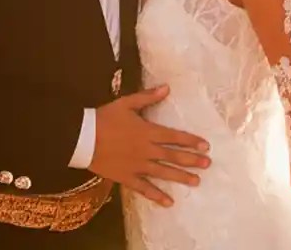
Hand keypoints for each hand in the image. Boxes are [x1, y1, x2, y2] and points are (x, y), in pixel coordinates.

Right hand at [89, 85, 210, 206]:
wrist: (83, 137)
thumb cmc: (104, 118)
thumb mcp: (126, 103)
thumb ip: (147, 98)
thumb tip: (167, 88)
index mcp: (148, 131)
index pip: (175, 136)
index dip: (191, 141)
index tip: (205, 146)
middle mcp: (147, 150)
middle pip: (173, 156)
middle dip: (192, 160)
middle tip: (208, 164)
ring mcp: (138, 166)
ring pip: (163, 173)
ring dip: (181, 177)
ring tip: (197, 181)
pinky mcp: (127, 177)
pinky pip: (144, 189)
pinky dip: (157, 196)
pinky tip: (169, 202)